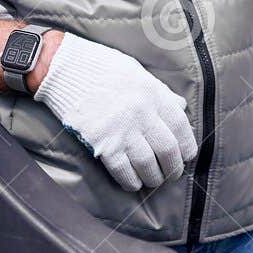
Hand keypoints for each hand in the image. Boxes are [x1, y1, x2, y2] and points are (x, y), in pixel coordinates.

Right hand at [33, 33, 198, 190]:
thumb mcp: (137, 73)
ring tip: (153, 180)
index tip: (186, 156)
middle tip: (172, 174)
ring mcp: (122, 129)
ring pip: (148, 164)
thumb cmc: (102, 68)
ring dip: (154, 178)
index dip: (187, 146)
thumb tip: (180, 107)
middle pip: (168, 150)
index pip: (181, 126)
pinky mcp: (102, 142)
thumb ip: (160, 92)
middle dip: (173, 168)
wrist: (65, 69)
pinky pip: (123, 170)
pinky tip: (133, 183)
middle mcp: (142, 113)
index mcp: (153, 93)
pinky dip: (131, 181)